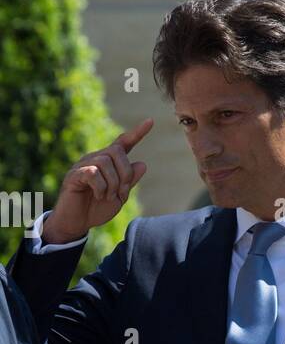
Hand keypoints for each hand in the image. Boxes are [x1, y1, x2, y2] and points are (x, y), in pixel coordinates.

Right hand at [41, 118, 152, 242]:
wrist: (77, 223)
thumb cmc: (96, 208)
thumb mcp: (119, 196)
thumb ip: (129, 181)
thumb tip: (142, 164)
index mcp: (108, 163)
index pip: (123, 143)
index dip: (137, 133)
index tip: (150, 121)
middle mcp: (95, 159)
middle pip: (117, 151)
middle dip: (125, 173)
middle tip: (122, 193)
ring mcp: (83, 165)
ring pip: (105, 162)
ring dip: (113, 183)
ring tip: (108, 197)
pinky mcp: (74, 175)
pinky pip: (93, 172)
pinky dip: (101, 187)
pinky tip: (99, 196)